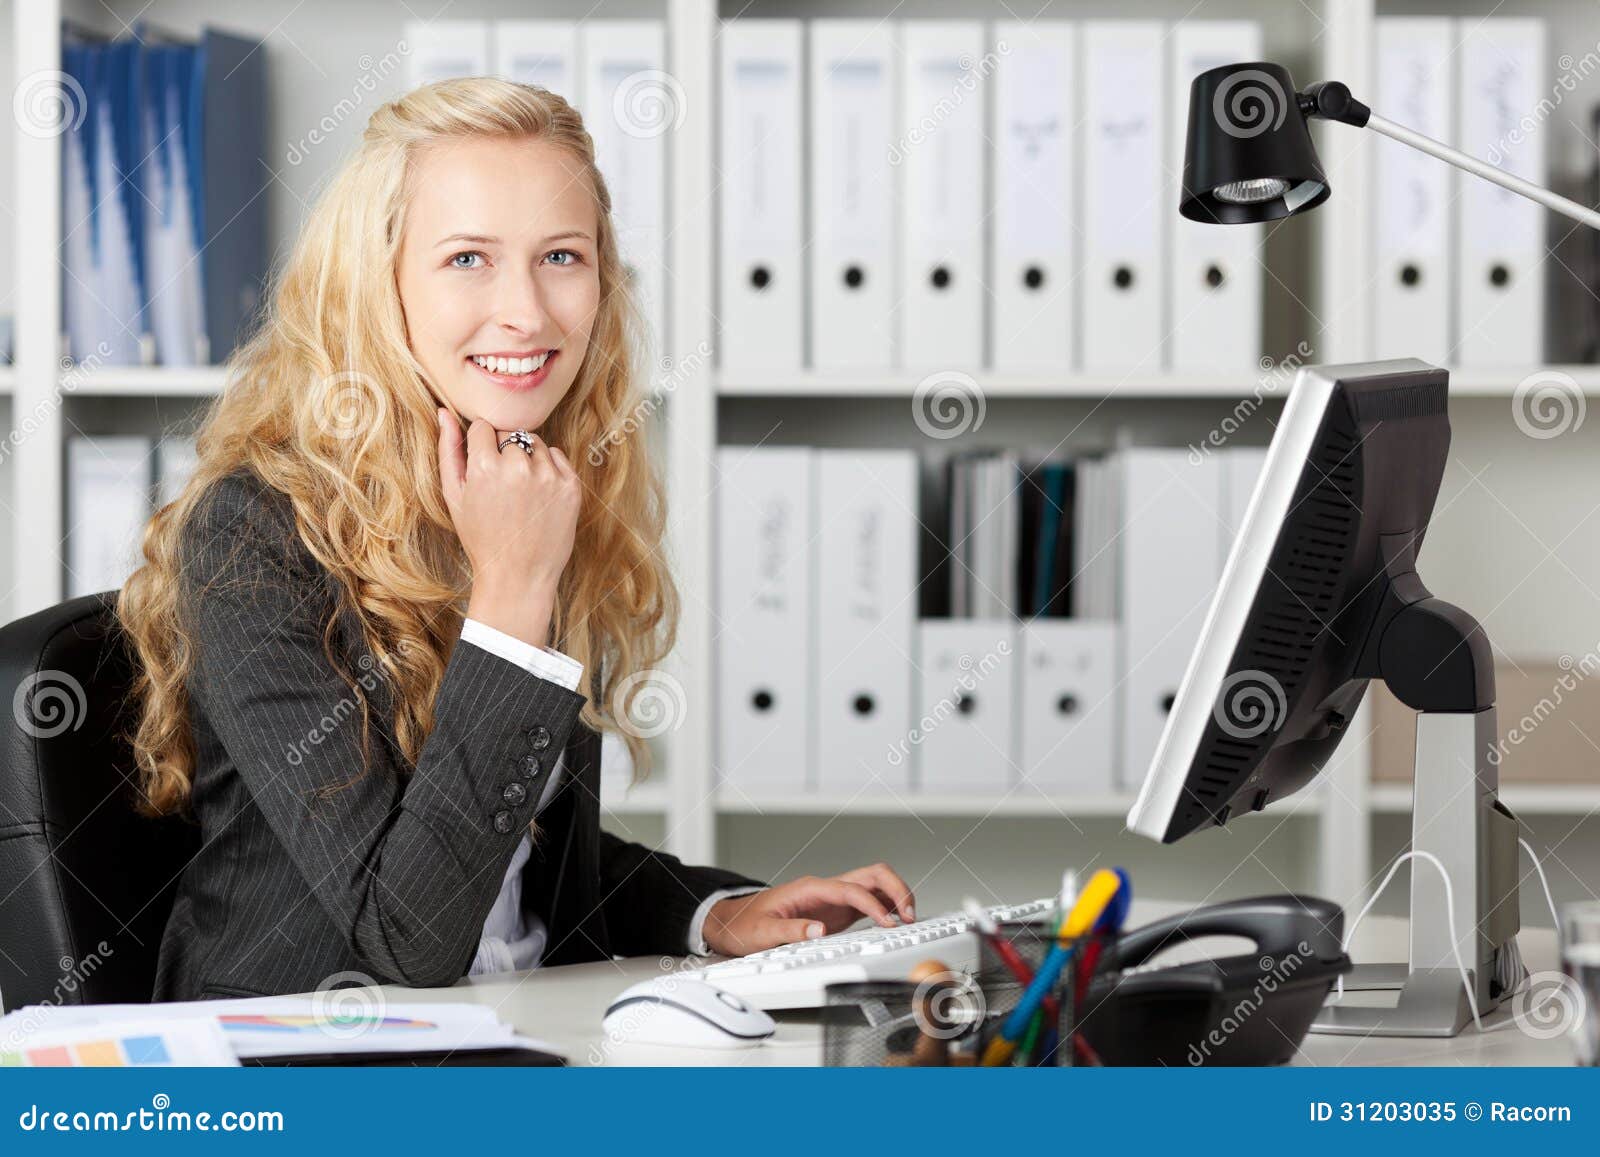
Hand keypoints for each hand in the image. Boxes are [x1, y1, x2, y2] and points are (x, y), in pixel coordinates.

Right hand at [438, 410, 580, 647]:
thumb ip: (449, 450)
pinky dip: (548, 468)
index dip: (481, 446)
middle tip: (502, 486)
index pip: (484, 427)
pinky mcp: (571, 486)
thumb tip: (444, 411)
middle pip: (510, 434)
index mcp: (485, 466)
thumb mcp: (454, 495)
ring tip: (520, 492)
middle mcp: (518, 466)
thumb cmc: (481, 537)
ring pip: (535, 443)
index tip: (483, 467)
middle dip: (504, 451)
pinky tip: (537, 495)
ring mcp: (548, 476)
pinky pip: (557, 456)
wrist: (518, 575)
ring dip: (527, 458)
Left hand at [700, 863, 916, 957]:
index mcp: (810, 888)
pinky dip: (887, 907)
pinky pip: (870, 900)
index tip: (888, 924)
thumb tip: (819, 931)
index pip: (851, 889)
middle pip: (872, 875)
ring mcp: (833, 898)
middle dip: (896, 889)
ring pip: (875, 883)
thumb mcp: (761, 932)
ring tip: (909, 918)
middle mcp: (826, 888)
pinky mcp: (837, 910)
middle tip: (909, 915)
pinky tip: (895, 921)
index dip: (873, 905)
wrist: (735, 921)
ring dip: (896, 896)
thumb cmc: (745, 924)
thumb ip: (789, 931)